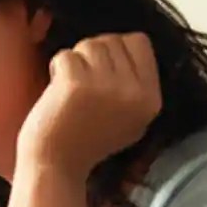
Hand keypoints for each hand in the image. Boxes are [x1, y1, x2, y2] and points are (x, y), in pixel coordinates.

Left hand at [18, 33, 161, 176]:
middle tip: (81, 85)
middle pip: (112, 40)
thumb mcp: (131, 121)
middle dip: (91, 55)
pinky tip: (56, 91)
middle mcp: (134, 91)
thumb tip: (130, 43)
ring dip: (74, 62)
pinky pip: (66, 55)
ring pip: (89, 44)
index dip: (115, 49)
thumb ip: (137, 86)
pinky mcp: (77, 84)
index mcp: (151, 99)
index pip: (139, 41)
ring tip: (69, 89)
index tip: (101, 70)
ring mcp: (106, 86)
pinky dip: (56, 68)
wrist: (55, 165)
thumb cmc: (85, 143)